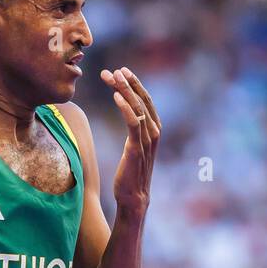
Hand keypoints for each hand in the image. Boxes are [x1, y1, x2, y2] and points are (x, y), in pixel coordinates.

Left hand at [101, 68, 160, 215]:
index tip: (120, 71)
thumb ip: (134, 131)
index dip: (134, 84)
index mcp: (154, 129)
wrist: (134, 198)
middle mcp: (154, 132)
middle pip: (142, 100)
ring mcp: (147, 140)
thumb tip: (127, 115)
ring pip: (138, 108)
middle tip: (115, 69)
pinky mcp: (137, 149)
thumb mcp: (133, 147)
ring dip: (125, 90)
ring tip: (113, 76)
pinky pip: (133, 123)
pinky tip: (116, 96)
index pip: (145, 100)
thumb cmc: (130, 174)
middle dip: (128, 82)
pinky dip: (126, 108)